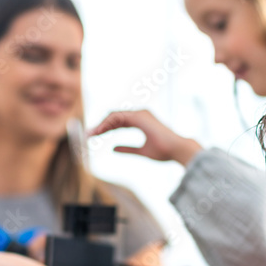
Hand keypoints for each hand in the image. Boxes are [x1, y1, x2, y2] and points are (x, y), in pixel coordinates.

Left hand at [87, 110, 202, 166]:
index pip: (119, 122)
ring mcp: (139, 114)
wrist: (176, 149)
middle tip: (89, 134)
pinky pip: (118, 117)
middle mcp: (140, 115)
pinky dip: (107, 124)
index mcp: (141, 121)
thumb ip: (127, 149)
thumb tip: (113, 149)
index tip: (95, 135)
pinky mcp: (138, 116)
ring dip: (102, 125)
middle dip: (101, 125)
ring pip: (114, 116)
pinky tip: (99, 131)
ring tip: (92, 134)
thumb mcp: (141, 151)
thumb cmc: (163, 151)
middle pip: (115, 117)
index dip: (107, 128)